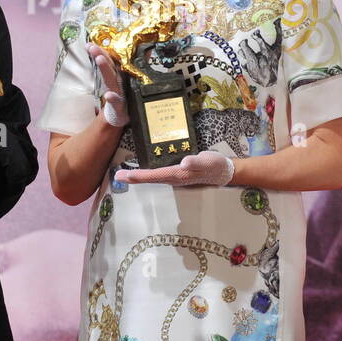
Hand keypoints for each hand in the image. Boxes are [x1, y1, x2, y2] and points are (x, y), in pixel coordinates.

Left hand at [86, 42, 128, 126]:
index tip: (89, 44)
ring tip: (98, 58)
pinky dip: (113, 99)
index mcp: (117, 76)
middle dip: (102, 55)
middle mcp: (120, 82)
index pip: (109, 61)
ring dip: (106, 69)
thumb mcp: (114, 81)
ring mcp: (120, 94)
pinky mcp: (120, 107)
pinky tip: (108, 95)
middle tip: (92, 47)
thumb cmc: (117, 97)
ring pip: (112, 80)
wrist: (121, 118)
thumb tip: (111, 53)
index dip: (100, 51)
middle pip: (110, 66)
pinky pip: (116, 103)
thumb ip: (109, 68)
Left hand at [114, 151, 234, 186]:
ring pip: (153, 177)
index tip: (124, 175)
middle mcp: (173, 178)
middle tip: (117, 175)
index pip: (153, 176)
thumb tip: (184, 162)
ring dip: (139, 176)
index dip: (138, 176)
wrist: (224, 172)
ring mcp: (175, 177)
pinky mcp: (177, 173)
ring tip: (125, 172)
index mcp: (178, 174)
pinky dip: (148, 172)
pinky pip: (159, 174)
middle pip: (149, 179)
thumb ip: (196, 162)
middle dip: (133, 177)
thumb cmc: (215, 165)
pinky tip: (144, 168)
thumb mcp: (208, 161)